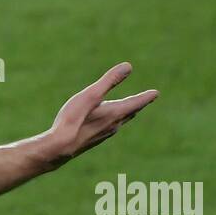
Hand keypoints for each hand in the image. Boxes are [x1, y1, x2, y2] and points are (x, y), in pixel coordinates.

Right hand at [43, 62, 157, 166]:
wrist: (59, 148)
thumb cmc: (74, 119)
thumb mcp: (92, 94)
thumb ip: (110, 80)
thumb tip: (128, 66)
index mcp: (115, 113)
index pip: (136, 103)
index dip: (146, 97)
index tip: (156, 93)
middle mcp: (113, 125)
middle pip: (130, 113)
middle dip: (138, 105)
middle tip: (146, 99)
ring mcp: (104, 134)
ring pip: (120, 121)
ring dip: (127, 113)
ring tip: (130, 109)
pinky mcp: (94, 140)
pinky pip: (110, 128)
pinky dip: (114, 121)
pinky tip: (107, 123)